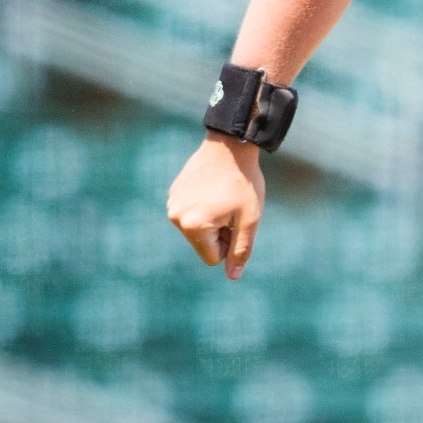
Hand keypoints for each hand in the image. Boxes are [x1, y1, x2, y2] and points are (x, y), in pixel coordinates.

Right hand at [166, 133, 266, 279]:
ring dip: (211, 219)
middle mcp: (176, 218)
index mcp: (194, 227)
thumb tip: (233, 277)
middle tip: (230, 206)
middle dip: (219, 232)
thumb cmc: (244, 183)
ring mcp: (172, 205)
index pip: (213, 258)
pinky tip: (212, 187)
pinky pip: (191, 213)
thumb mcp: (249, 220)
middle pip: (203, 244)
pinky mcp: (173, 193)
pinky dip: (203, 206)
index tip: (236, 220)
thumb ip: (241, 250)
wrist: (231, 146)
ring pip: (197, 229)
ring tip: (222, 195)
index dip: (230, 242)